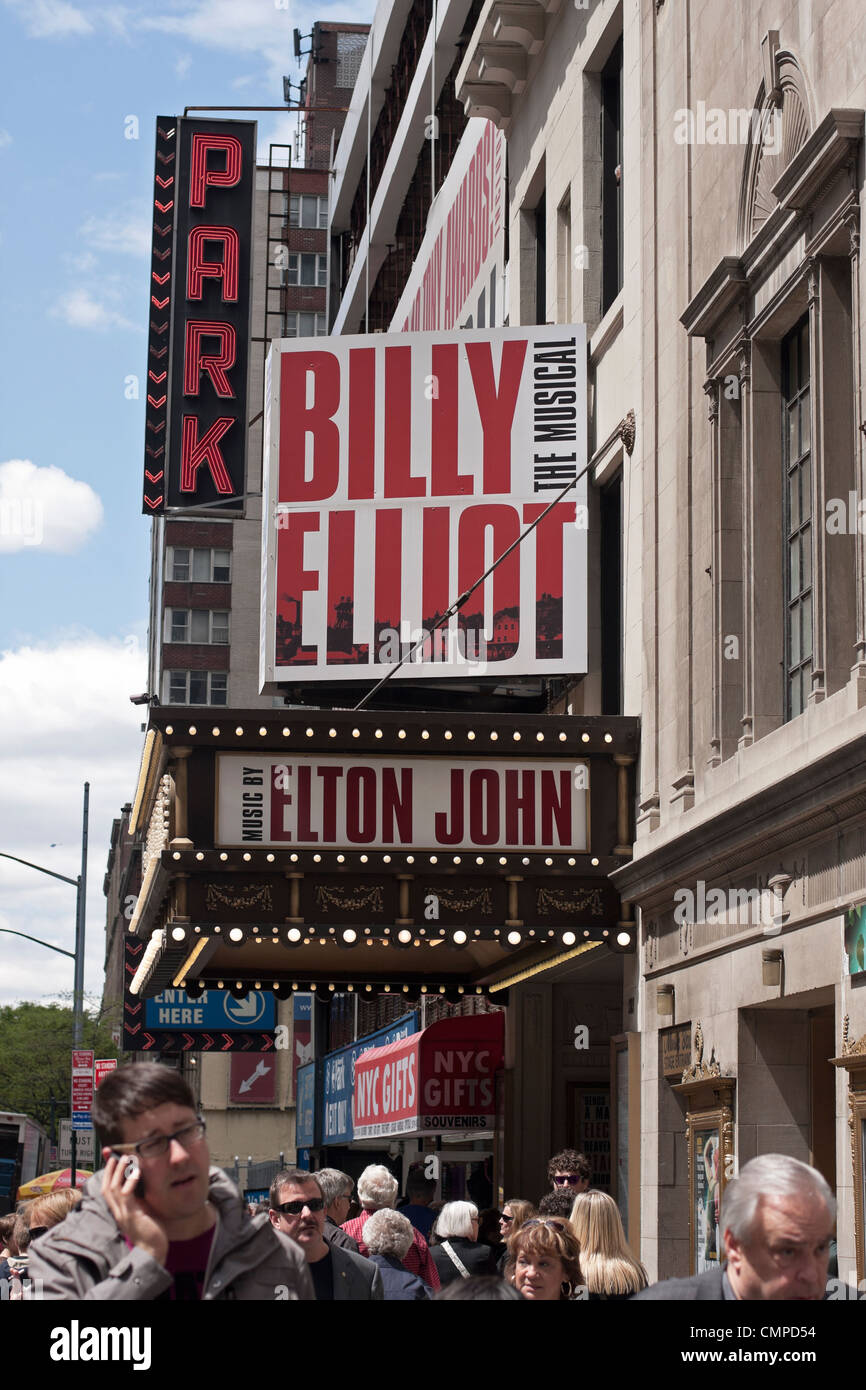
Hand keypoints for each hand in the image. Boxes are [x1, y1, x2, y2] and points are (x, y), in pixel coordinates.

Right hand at [101, 1150, 168, 1265]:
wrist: (153, 1250)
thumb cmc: (150, 1230)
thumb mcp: (142, 1210)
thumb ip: (138, 1198)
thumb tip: (140, 1181)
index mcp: (119, 1210)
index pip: (107, 1190)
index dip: (107, 1174)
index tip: (109, 1158)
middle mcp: (117, 1212)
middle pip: (105, 1187)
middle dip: (108, 1170)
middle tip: (113, 1155)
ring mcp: (123, 1214)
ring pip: (113, 1189)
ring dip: (118, 1172)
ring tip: (126, 1158)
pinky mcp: (131, 1215)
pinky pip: (127, 1196)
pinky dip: (130, 1182)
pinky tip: (136, 1172)